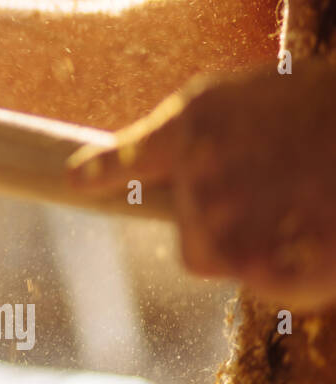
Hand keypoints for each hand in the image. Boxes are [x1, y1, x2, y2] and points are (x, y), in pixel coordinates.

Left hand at [68, 58, 335, 308]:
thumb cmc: (331, 109)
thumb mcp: (263, 98)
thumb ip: (216, 137)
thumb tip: (192, 176)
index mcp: (195, 122)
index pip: (132, 155)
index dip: (103, 170)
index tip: (74, 180)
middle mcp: (196, 172)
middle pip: (192, 241)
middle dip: (227, 235)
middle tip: (284, 206)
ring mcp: (225, 217)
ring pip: (224, 262)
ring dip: (261, 254)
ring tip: (310, 215)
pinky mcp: (260, 258)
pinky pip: (269, 285)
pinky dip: (298, 276)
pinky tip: (323, 239)